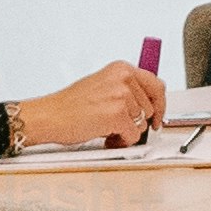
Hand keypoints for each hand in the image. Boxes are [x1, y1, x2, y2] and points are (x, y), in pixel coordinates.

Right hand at [11, 61, 160, 150]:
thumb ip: (126, 90)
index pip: (156, 84)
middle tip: (120, 126)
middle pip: (150, 108)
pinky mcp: (117, 115)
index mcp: (121, 68)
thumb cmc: (71, 105)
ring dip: (127, 132)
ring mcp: (121, 96)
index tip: (158, 116)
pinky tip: (106, 137)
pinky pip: (133, 136)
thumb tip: (149, 105)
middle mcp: (123, 78)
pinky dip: (121, 141)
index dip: (160, 104)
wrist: (50, 116)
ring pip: (142, 124)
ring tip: (107, 129)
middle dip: (138, 122)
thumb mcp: (103, 86)